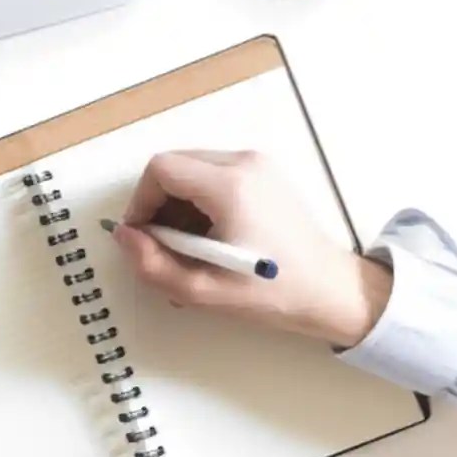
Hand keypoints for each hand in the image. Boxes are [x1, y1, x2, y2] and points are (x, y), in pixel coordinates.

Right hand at [114, 150, 392, 347]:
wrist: (333, 291)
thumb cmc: (273, 293)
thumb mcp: (203, 290)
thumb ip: (152, 264)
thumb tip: (123, 235)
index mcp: (230, 186)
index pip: (160, 170)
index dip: (140, 202)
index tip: (142, 237)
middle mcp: (244, 163)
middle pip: (174, 165)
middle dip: (157, 204)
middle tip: (162, 246)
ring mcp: (257, 164)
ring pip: (191, 169)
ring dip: (177, 204)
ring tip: (188, 248)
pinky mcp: (264, 173)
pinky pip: (213, 175)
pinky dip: (199, 201)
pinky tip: (208, 238)